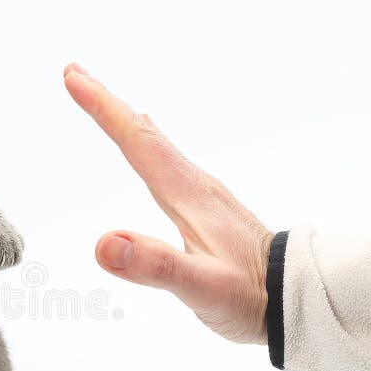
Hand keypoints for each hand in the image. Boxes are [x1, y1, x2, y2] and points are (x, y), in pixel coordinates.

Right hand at [64, 63, 272, 344]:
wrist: (296, 296)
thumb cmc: (249, 296)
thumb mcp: (200, 288)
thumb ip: (155, 266)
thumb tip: (105, 243)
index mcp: (187, 194)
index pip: (138, 142)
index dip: (104, 109)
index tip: (75, 79)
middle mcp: (194, 185)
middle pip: (144, 134)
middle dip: (107, 103)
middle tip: (75, 74)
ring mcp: (201, 193)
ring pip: (155, 145)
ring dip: (124, 120)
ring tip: (101, 102)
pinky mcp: (204, 206)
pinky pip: (166, 162)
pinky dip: (145, 143)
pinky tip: (146, 147)